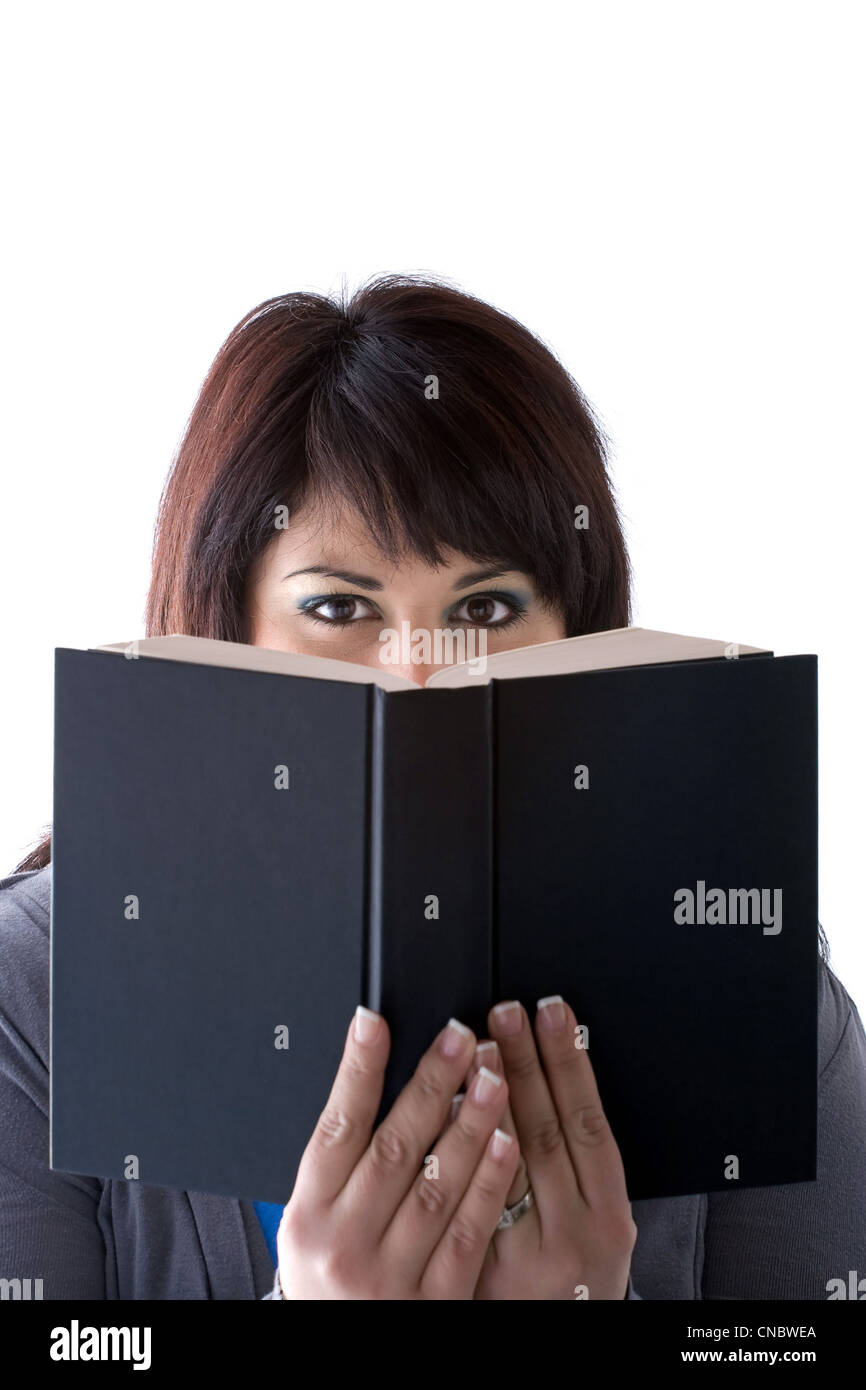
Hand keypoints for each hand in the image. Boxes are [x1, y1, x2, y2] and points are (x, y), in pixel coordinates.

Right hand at [275, 1007, 522, 1298]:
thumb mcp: (314, 1224)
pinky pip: (468, 1232)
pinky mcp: (434, 1302)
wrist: (345, 1362)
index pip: (335, 1127)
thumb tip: (372, 1076)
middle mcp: (345, 1243)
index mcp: (308, 1214)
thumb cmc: (330, 1282)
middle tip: (460, 1035)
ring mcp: (390, 1275)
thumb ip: (342, 1166)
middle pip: (394, 1147)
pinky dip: (489, 1183)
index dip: (357, 1070)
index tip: (375, 1021)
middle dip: (430, 1084)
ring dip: (470, 1123)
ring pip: (437, 1184)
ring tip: (494, 1074)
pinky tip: (506, 1141)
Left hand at [454, 996, 636, 1299]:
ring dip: (485, 1098)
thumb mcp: (596, 1216)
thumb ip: (574, 1156)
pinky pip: (462, 1207)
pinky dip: (454, 1156)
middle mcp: (570, 1235)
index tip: (553, 1012)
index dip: (570, 1061)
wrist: (556, 1335)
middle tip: (504, 1010)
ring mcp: (521, 1257)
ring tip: (472, 1044)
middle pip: (544, 1132)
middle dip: (523, 1062)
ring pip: (502, 1167)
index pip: (588, 1122)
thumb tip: (547, 1069)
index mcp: (608, 1215)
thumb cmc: (575, 1275)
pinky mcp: (477, 1276)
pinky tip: (443, 1114)